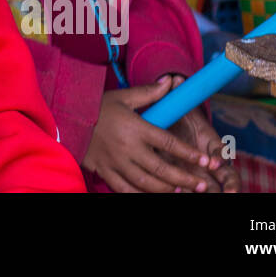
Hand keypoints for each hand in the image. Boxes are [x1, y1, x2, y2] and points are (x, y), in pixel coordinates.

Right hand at [82, 76, 216, 192]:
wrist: (68, 118)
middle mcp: (128, 148)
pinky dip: (141, 195)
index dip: (190, 154)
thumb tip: (171, 81)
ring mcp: (116, 162)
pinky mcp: (105, 171)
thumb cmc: (98, 106)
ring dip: (167, 189)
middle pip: (161, 169)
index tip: (207, 161)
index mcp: (135, 128)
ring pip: (146, 183)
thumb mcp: (123, 97)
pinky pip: (125, 189)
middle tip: (202, 184)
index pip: (168, 143)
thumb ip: (149, 92)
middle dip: (185, 178)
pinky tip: (155, 195)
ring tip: (183, 191)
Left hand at [165, 75, 240, 192]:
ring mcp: (203, 173)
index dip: (220, 158)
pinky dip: (191, 193)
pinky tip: (182, 195)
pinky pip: (195, 190)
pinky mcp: (192, 181)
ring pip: (214, 188)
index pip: (222, 151)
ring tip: (208, 199)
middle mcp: (211, 160)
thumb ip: (177, 94)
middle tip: (229, 193)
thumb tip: (174, 80)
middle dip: (230, 185)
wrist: (171, 126)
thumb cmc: (177, 115)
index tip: (216, 163)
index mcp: (211, 142)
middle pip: (227, 175)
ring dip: (214, 193)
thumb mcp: (177, 106)